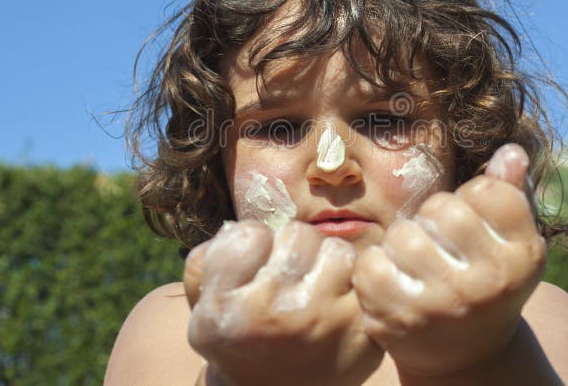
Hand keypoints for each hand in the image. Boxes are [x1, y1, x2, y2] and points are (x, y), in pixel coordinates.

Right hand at [184, 220, 382, 385]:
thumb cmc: (239, 340)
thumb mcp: (203, 309)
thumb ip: (205, 261)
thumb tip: (236, 227)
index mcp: (228, 310)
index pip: (249, 235)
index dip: (252, 245)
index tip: (251, 267)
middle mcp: (275, 316)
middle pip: (297, 235)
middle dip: (291, 249)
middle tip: (287, 276)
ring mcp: (324, 324)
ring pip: (336, 250)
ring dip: (325, 261)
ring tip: (314, 286)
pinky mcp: (362, 333)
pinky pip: (365, 277)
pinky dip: (352, 284)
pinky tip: (337, 302)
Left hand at [352, 143, 545, 378]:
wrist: (465, 354)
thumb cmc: (486, 278)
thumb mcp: (510, 241)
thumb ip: (510, 193)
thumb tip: (510, 150)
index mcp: (522, 255)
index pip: (486, 191)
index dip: (472, 197)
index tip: (472, 220)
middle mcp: (488, 283)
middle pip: (441, 208)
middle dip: (433, 217)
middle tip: (437, 240)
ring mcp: (443, 305)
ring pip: (403, 235)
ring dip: (402, 242)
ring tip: (413, 260)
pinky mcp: (400, 320)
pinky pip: (371, 266)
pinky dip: (375, 267)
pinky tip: (392, 279)